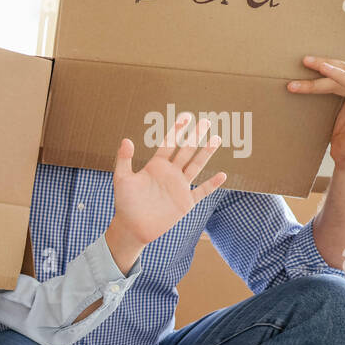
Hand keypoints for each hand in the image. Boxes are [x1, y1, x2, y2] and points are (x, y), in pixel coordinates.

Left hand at [105, 115, 226, 271]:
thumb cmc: (124, 204)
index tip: (185, 116)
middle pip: (186, 151)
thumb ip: (123, 160)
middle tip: (206, 121)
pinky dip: (212, 184)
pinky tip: (222, 175)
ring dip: (206, 153)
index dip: (177, 130)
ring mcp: (179, 187)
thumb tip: (126, 140)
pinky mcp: (185, 202)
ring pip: (196, 166)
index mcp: (156, 166)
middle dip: (195, 136)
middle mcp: (170, 174)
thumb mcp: (122, 180)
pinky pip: (202, 192)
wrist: (132, 228)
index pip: (168, 144)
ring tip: (217, 138)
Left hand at [289, 56, 344, 170]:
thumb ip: (327, 91)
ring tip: (323, 70)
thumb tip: (299, 77)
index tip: (305, 60)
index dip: (326, 62)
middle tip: (307, 62)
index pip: (344, 68)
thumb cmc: (340, 130)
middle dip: (328, 66)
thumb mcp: (331, 106)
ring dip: (339, 76)